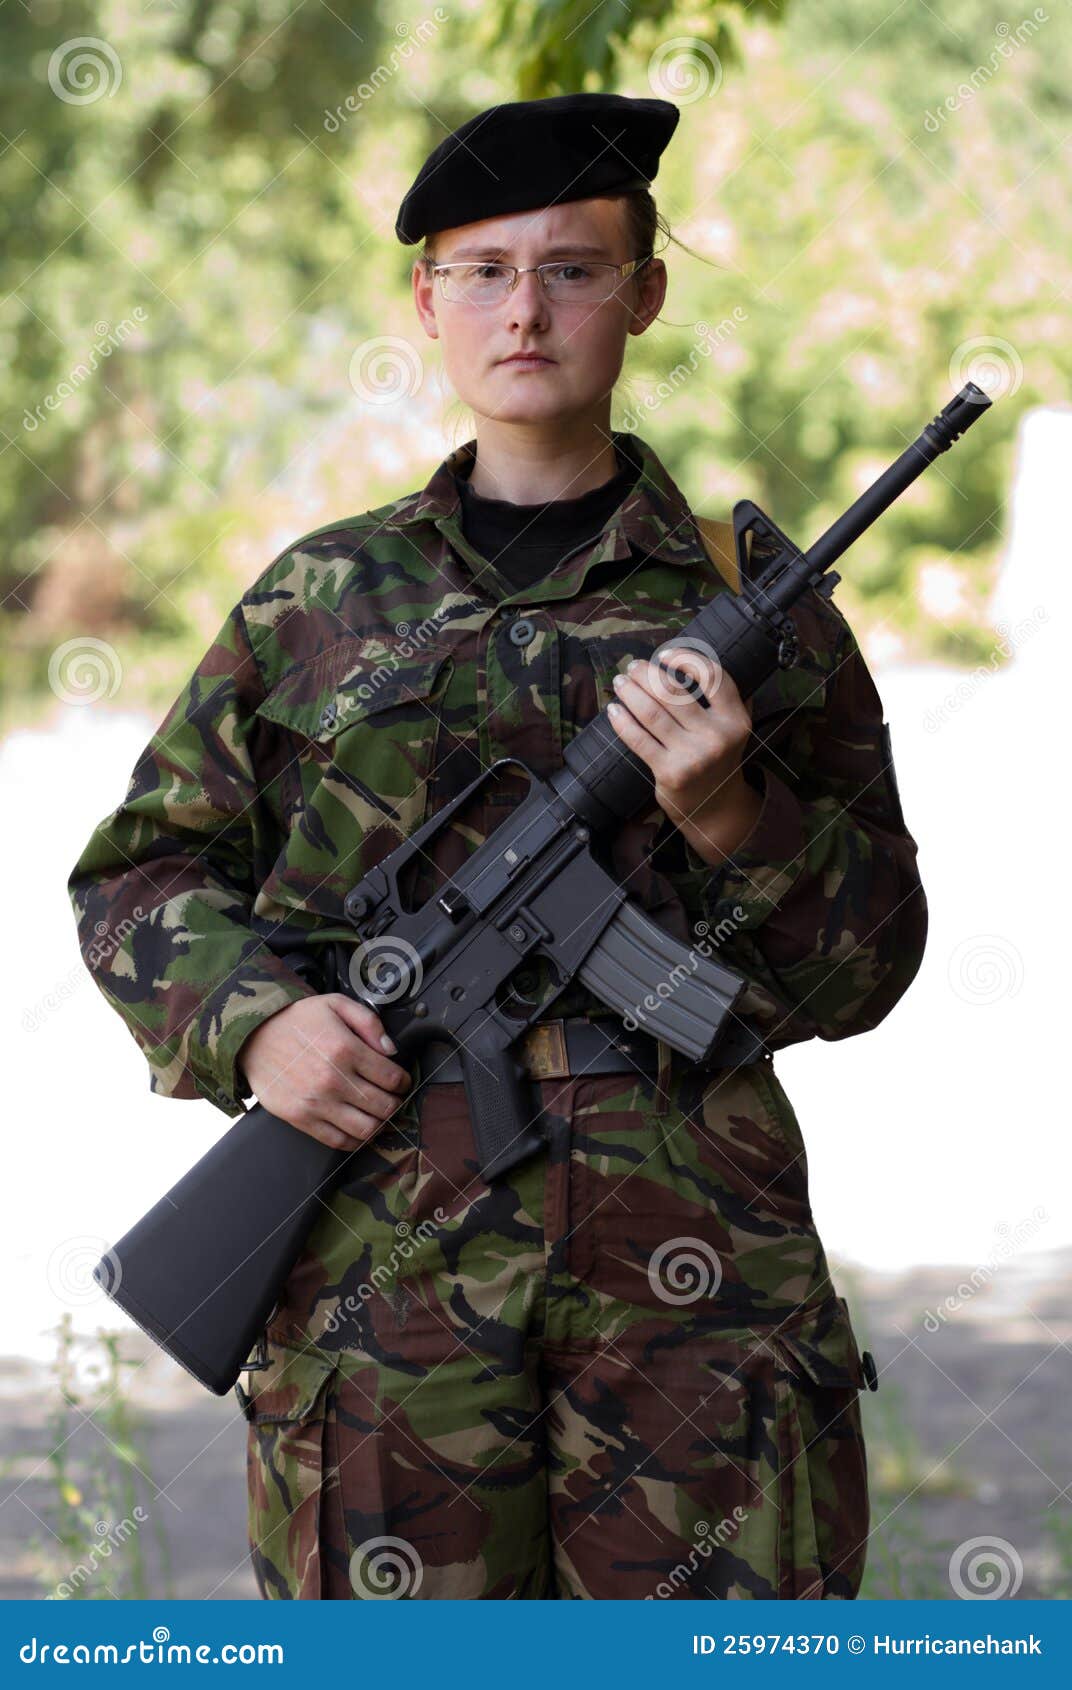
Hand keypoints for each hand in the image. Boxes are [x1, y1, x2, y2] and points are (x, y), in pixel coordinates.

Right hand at [237, 994, 410, 1150]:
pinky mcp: (300, 1118)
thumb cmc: (295, 1020)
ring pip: (365, 1128)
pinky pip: (337, 1141)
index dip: (404, 1082)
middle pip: (383, 1106)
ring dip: (379, 1124)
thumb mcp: (335, 1004)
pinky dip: (355, 1141)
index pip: (392, 1077)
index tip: (401, 1081)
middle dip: (395, 1104)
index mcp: (345, 1049)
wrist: (252, 1036)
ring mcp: (316, 1102)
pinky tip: (358, 1130)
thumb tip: (391, 1049)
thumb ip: (369, 1022)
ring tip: (378, 1115)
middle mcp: (333, 1079)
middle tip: (393, 1099)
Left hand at [606, 645, 762, 864]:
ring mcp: (693, 756)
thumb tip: (688, 656)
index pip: (713, 676)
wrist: (712, 805)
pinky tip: (614, 709)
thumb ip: (723, 697)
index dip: (686, 658)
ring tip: (621, 682)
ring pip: (652, 712)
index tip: (665, 653)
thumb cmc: (715, 756)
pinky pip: (638, 738)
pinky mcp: (669, 772)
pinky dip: (622, 720)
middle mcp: (717, 737)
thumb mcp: (732, 728)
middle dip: (647, 673)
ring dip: (630, 691)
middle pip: (674, 692)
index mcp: (736, 719)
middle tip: (632, 666)